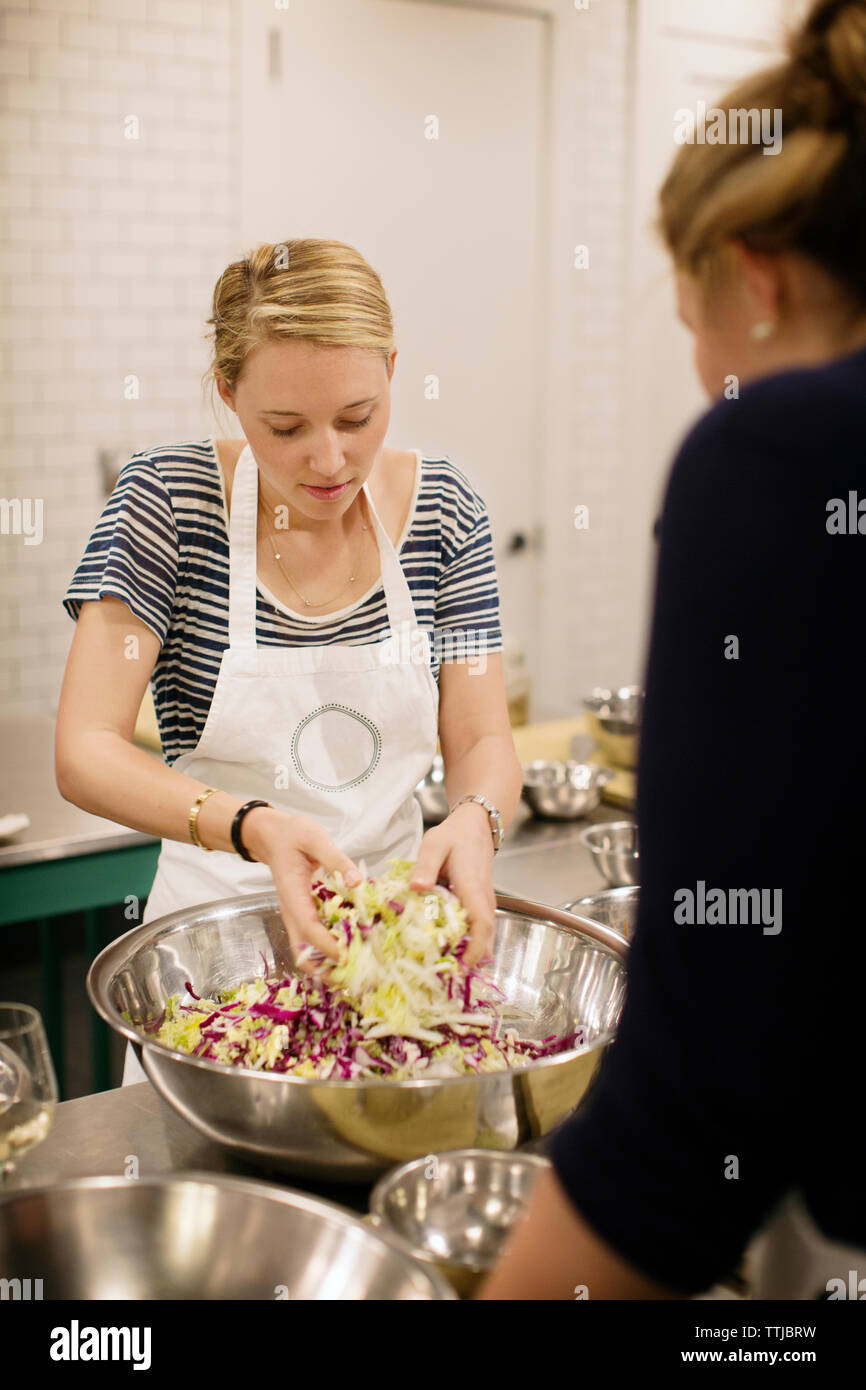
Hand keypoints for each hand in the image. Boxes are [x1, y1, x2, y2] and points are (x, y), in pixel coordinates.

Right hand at [241, 807, 361, 974]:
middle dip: (325, 970)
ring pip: (307, 951)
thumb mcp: (315, 838)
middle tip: (354, 978)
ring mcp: (298, 916)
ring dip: (328, 965)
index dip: (328, 946)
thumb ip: (335, 859)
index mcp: (293, 896)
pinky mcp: (305, 915)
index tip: (348, 957)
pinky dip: (330, 951)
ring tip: (357, 971)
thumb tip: (356, 881)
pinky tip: (354, 951)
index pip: (309, 929)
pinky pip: (315, 940)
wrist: (272, 835)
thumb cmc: (293, 835)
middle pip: (303, 952)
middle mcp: (293, 912)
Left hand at [409, 802, 496, 967]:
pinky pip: (478, 930)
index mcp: (472, 888)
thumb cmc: (454, 836)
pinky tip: (448, 953)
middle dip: (470, 961)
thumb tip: (416, 887)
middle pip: (485, 938)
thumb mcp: (434, 844)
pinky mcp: (479, 905)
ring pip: (484, 937)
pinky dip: (468, 945)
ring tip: (445, 972)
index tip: (461, 968)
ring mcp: (484, 904)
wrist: (475, 827)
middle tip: (446, 980)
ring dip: (469, 955)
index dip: (474, 949)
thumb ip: (425, 866)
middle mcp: (483, 900)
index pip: (481, 924)